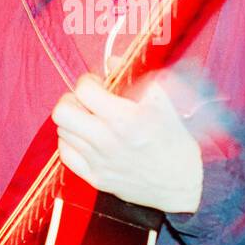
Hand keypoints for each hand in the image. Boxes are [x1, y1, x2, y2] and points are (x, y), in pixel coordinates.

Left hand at [50, 63, 203, 214]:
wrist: (181, 183)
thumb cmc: (175, 140)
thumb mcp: (163, 100)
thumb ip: (135, 76)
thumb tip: (110, 61)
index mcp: (124, 118)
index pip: (84, 89)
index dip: (89, 81)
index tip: (99, 84)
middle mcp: (106, 140)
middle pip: (62, 112)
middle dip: (72, 99)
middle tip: (86, 101)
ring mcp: (98, 162)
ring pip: (62, 132)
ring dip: (73, 121)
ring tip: (90, 120)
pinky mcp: (95, 178)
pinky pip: (66, 155)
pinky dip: (71, 143)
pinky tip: (86, 139)